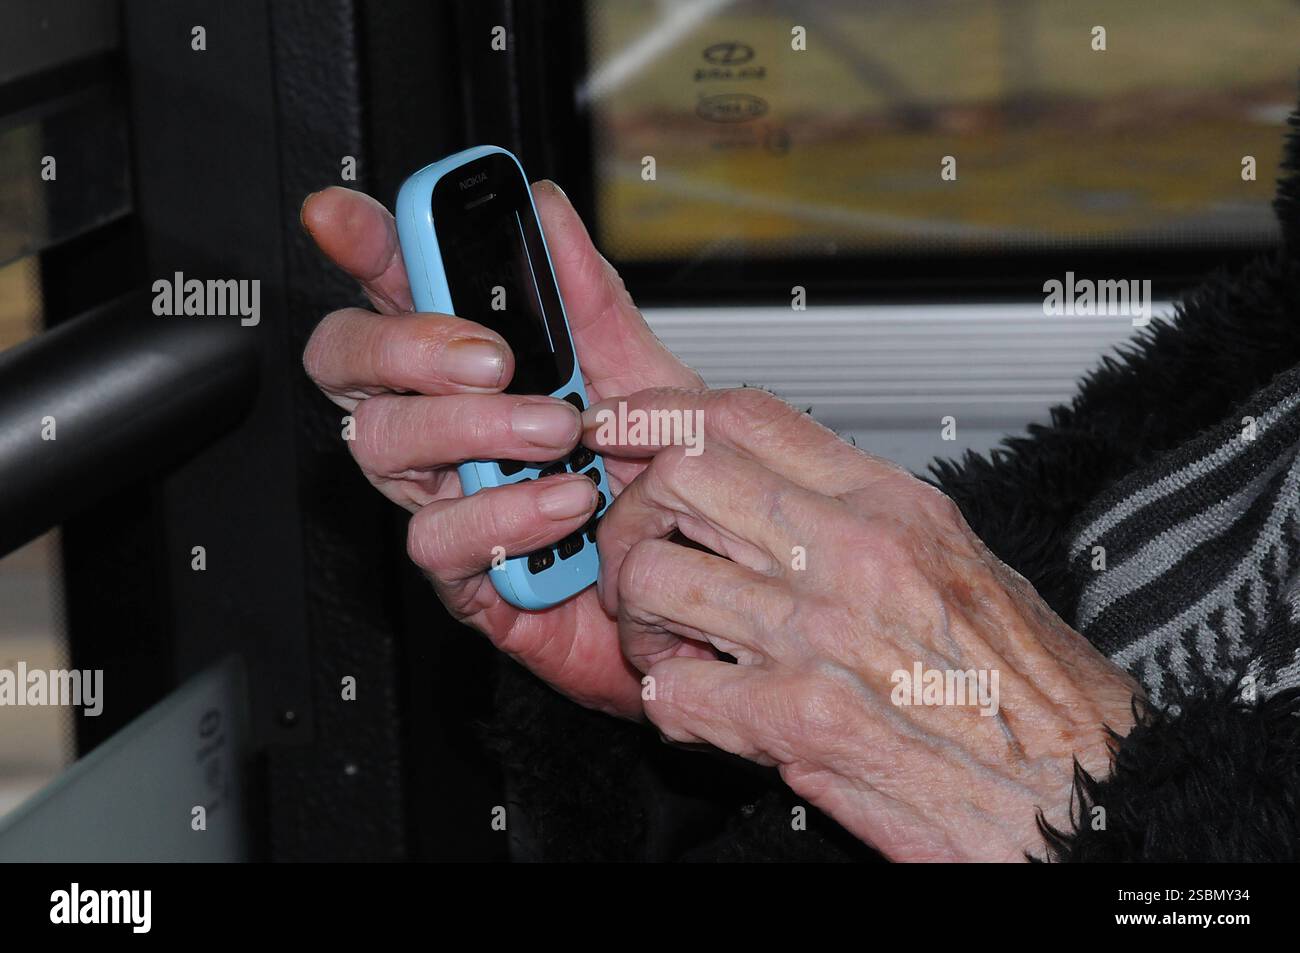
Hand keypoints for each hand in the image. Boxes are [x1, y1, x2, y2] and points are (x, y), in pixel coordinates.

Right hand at [301, 183, 702, 717]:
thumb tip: (547, 208)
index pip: (396, 290)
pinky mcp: (464, 572)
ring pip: (382, 445)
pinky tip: (566, 503)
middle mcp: (444, 425)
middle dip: (404, 345)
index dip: (360, 247)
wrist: (699, 583)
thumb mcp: (641, 375)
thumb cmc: (658, 482)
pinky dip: (506, 513)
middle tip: (489, 358)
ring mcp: (445, 496)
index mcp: (475, 364)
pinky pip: (438, 539)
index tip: (339, 216)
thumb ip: (590, 298)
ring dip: (472, 429)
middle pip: (348, 363)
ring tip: (559, 433)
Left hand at [588, 386, 1142, 859]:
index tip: (618, 425)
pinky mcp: (800, 723)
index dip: (661, 412)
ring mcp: (820, 635)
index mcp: (892, 507)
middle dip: (632, 517)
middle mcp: (852, 555)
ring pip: (656, 579)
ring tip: (668, 648)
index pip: (746, 417)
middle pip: (682, 480)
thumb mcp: (964, 563)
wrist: (1085, 793)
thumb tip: (783, 492)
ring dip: (640, 619)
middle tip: (638, 557)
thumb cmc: (1039, 691)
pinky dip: (667, 705)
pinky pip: (671, 693)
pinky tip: (700, 710)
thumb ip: (868, 520)